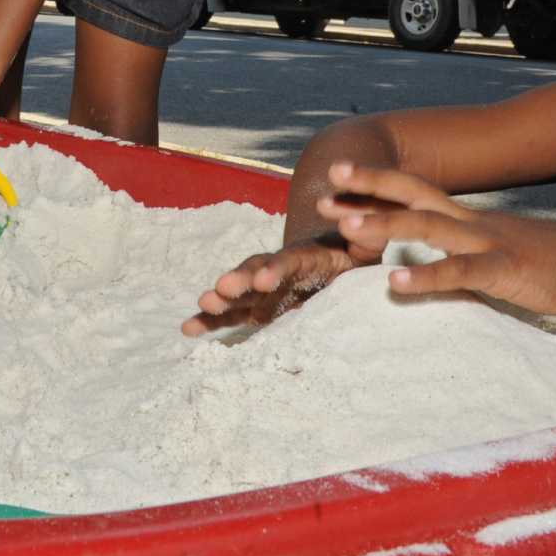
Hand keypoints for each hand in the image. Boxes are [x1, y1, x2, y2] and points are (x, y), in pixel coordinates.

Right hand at [183, 235, 369, 336]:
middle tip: (220, 290)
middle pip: (255, 273)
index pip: (289, 260)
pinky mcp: (258, 308)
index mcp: (306, 256)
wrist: (339, 265)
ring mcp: (264, 290)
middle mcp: (278, 269)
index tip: (264, 280)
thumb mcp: (366, 247)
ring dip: (221, 301)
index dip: (275, 269)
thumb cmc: (355, 257)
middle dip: (238, 281)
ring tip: (202, 305)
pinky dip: (210, 322)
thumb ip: (365, 237)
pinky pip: (232, 316)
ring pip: (239, 294)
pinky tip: (188, 329)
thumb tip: (359, 225)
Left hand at [318, 164, 555, 314]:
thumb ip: (451, 255)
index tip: (334, 177)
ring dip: (385, 224)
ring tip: (346, 229)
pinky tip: (394, 281)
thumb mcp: (486, 252)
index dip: (374, 181)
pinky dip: (426, 275)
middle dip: (367, 187)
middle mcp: (467, 221)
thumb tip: (413, 265)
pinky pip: (460, 271)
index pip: (412, 190)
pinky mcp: (503, 270)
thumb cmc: (535, 260)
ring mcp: (485, 242)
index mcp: (462, 217)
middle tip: (324, 185)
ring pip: (428, 226)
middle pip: (412, 193)